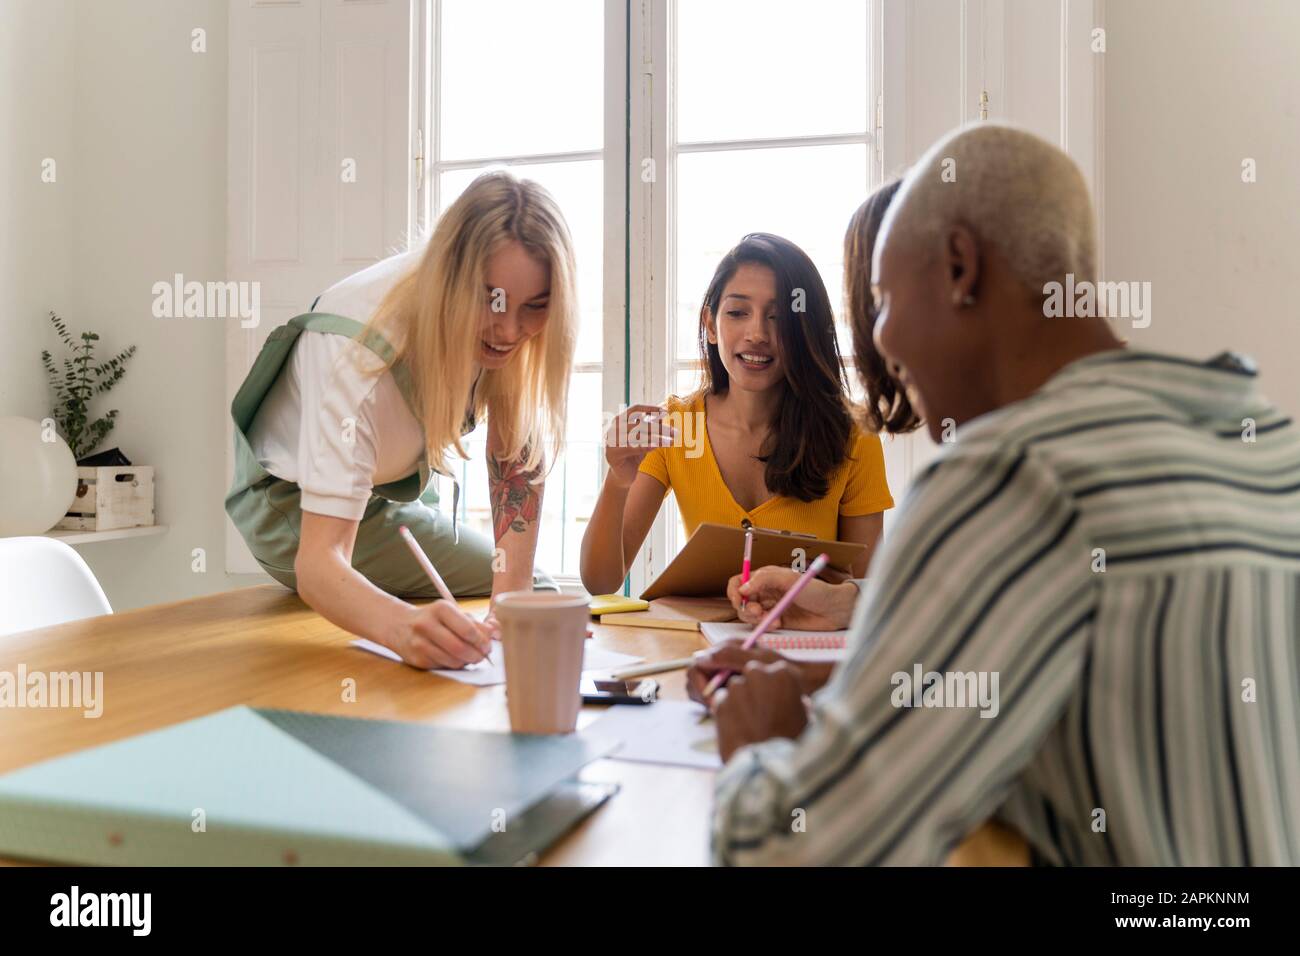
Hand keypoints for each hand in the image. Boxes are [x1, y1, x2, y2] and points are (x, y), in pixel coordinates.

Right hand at [389, 600, 493, 668]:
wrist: (400, 625)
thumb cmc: (434, 618)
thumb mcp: (453, 613)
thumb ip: (474, 623)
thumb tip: (492, 635)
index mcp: (441, 609)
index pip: (468, 630)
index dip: (482, 641)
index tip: (487, 646)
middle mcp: (427, 625)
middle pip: (460, 648)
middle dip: (477, 655)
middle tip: (482, 656)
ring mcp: (420, 643)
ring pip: (453, 661)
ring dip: (466, 662)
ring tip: (468, 656)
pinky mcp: (417, 659)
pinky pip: (443, 667)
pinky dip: (453, 665)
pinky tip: (453, 657)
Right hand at [604, 404, 675, 487]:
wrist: (623, 476)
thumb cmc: (634, 454)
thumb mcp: (644, 438)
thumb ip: (650, 426)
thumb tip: (662, 415)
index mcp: (619, 420)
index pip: (635, 410)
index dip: (650, 409)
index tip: (666, 412)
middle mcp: (614, 428)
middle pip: (639, 424)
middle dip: (659, 427)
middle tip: (674, 432)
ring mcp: (610, 440)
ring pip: (637, 435)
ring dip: (656, 437)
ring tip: (670, 441)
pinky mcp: (612, 453)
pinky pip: (632, 447)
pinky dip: (646, 446)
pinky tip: (657, 446)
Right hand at [685, 639, 789, 703]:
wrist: (802, 680)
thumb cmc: (783, 669)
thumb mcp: (758, 661)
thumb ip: (731, 656)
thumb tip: (702, 659)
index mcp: (727, 647)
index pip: (697, 664)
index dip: (701, 684)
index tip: (714, 701)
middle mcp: (722, 657)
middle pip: (695, 677)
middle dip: (702, 694)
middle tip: (717, 709)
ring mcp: (725, 671)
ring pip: (700, 688)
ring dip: (708, 701)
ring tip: (725, 709)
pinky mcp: (729, 684)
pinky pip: (711, 695)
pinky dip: (715, 704)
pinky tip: (731, 709)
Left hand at [711, 660, 808, 762]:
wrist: (770, 766)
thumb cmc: (793, 742)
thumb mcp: (807, 719)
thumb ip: (800, 704)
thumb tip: (801, 703)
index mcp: (785, 673)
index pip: (776, 672)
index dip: (776, 689)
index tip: (778, 702)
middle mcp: (759, 674)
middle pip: (753, 675)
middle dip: (755, 689)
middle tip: (762, 713)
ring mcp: (737, 688)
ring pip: (735, 689)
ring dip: (740, 701)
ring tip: (749, 724)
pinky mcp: (720, 703)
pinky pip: (721, 702)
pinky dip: (726, 712)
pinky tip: (737, 729)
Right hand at [727, 566, 857, 629]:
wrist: (834, 610)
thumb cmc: (816, 590)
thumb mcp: (789, 579)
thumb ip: (764, 579)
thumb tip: (742, 589)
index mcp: (765, 577)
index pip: (738, 581)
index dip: (734, 591)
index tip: (738, 599)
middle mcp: (764, 592)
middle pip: (740, 601)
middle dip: (745, 608)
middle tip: (758, 612)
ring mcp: (769, 607)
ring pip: (748, 615)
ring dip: (755, 619)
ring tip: (772, 620)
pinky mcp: (775, 621)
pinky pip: (760, 625)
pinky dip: (764, 626)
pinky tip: (779, 624)